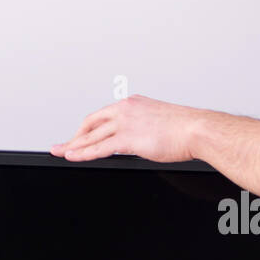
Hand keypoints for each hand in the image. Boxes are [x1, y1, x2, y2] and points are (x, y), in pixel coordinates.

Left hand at [50, 95, 201, 162]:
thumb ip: (146, 127)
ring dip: (74, 145)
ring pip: (92, 136)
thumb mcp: (161, 121)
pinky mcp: (127, 139)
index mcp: (133, 103)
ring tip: (62, 152)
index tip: (82, 134)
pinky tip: (74, 156)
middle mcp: (125, 110)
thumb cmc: (186, 128)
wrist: (196, 129)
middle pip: (91, 123)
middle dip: (75, 135)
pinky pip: (99, 148)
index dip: (89, 126)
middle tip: (63, 144)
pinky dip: (83, 153)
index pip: (104, 115)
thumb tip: (143, 138)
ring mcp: (125, 123)